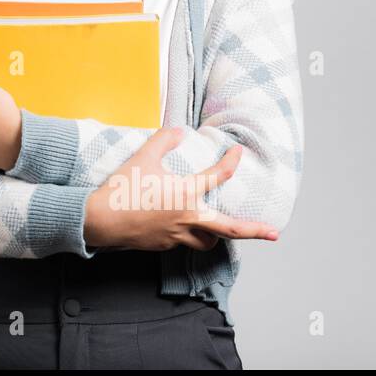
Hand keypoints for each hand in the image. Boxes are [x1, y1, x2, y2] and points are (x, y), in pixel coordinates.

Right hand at [83, 126, 279, 250]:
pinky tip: (178, 227)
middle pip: (230, 229)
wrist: (100, 221)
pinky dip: (188, 235)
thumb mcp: (142, 157)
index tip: (238, 152)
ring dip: (216, 235)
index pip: (218, 176)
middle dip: (254, 231)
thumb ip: (163, 140)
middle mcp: (188, 217)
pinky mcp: (163, 245)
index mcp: (186, 193)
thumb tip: (180, 129)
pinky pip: (183, 242)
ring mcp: (176, 235)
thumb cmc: (122, 188)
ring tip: (216, 228)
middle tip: (274, 233)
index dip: (231, 161)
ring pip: (207, 241)